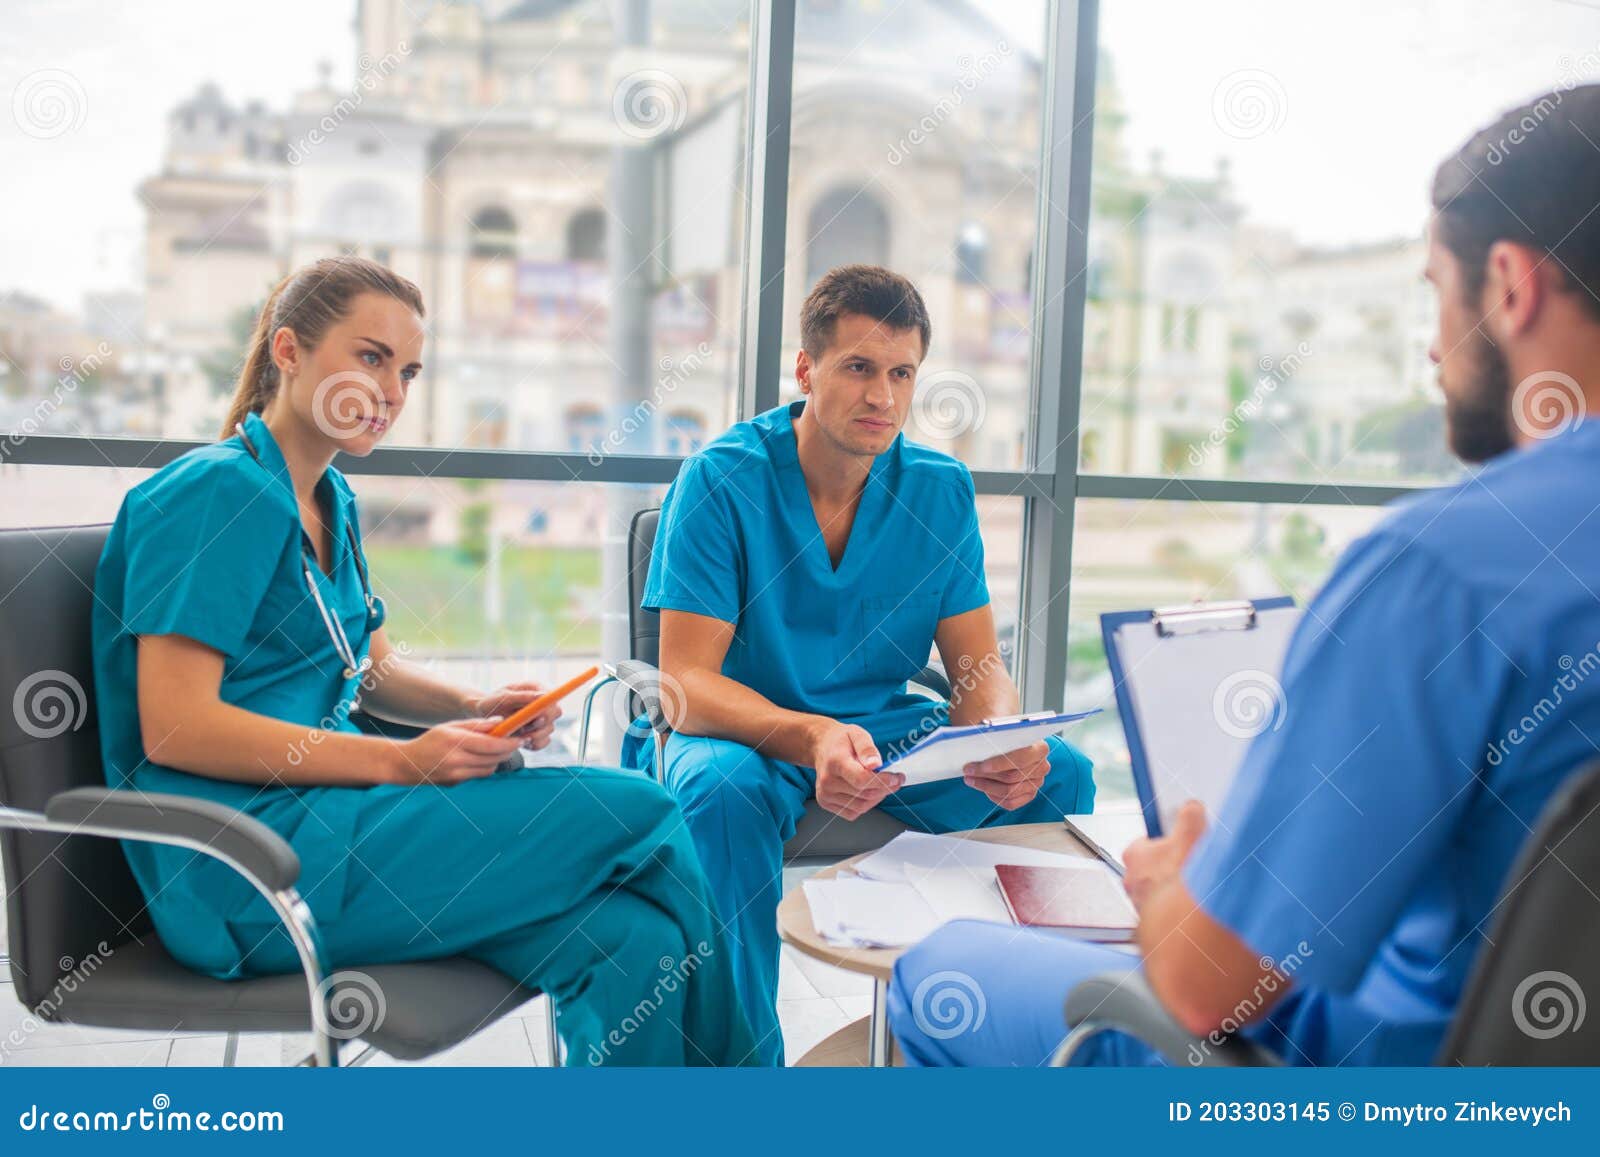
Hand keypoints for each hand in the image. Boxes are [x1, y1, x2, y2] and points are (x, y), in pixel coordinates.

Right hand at [391, 718, 525, 784]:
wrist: (407, 765)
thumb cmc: (430, 741)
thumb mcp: (450, 726)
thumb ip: (476, 725)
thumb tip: (500, 722)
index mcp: (456, 742)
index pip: (492, 745)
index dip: (509, 742)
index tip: (519, 738)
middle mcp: (457, 761)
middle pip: (494, 758)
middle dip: (507, 750)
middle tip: (513, 741)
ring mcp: (457, 775)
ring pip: (490, 768)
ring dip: (497, 759)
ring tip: (496, 748)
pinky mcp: (456, 784)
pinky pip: (479, 775)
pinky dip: (485, 766)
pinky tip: (481, 758)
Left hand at [472, 681, 561, 750]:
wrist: (482, 716)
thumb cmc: (491, 702)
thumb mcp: (503, 697)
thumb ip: (522, 696)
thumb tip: (542, 696)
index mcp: (536, 689)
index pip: (553, 699)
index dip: (548, 710)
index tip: (536, 718)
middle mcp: (542, 703)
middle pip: (555, 714)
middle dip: (540, 724)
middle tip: (523, 728)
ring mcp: (541, 719)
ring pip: (549, 730)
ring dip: (533, 735)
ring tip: (516, 733)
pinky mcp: (538, 733)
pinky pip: (543, 742)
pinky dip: (533, 744)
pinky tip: (520, 740)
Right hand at [811, 721, 902, 820]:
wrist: (821, 747)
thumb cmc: (840, 741)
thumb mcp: (857, 734)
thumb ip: (867, 748)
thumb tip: (875, 764)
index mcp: (835, 762)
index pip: (862, 779)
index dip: (883, 782)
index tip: (896, 778)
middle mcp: (827, 780)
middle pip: (864, 794)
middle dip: (885, 789)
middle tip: (895, 780)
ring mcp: (825, 794)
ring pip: (861, 806)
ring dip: (877, 798)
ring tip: (883, 785)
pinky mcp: (825, 803)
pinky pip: (852, 813)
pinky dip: (865, 805)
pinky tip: (868, 792)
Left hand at [962, 740, 1050, 809]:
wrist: (1009, 739)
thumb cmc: (1004, 734)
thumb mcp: (1000, 728)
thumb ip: (993, 733)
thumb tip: (976, 739)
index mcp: (1040, 748)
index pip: (1021, 759)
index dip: (999, 764)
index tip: (981, 765)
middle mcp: (1042, 766)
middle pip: (1012, 777)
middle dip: (986, 775)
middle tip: (968, 770)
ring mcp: (1037, 782)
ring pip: (1010, 791)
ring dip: (986, 786)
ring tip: (970, 779)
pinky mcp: (1029, 794)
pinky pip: (1011, 803)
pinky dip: (994, 796)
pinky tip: (983, 788)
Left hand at [1121, 800, 1207, 912]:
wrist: (1184, 923)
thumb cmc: (1180, 882)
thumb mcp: (1190, 837)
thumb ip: (1190, 817)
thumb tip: (1192, 808)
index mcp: (1134, 855)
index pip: (1145, 843)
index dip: (1164, 842)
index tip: (1177, 843)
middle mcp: (1132, 880)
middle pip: (1153, 868)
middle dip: (1170, 867)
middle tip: (1190, 866)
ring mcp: (1141, 903)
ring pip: (1159, 891)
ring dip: (1174, 891)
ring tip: (1194, 889)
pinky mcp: (1153, 922)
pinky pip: (1166, 911)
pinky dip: (1177, 910)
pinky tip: (1193, 908)